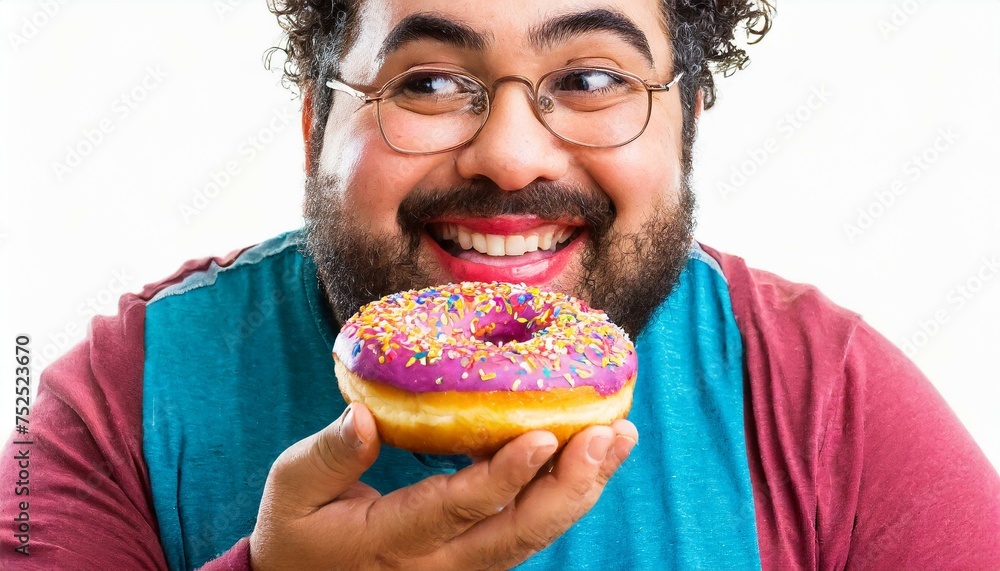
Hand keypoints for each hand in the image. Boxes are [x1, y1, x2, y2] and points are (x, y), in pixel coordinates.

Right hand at [249, 403, 637, 569]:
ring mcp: (465, 569)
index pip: (457, 510)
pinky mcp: (477, 561)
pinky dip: (564, 494)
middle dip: (570, 485)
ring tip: (618, 438)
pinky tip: (590, 456)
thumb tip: (364, 416)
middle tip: (610, 434)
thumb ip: (328, 455)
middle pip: (519, 534)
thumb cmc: (298, 531)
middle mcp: (440, 565)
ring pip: (534, 536)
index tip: (543, 435)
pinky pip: (529, 532)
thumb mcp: (292, 490)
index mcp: (393, 542)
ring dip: (581, 488)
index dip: (503, 476)